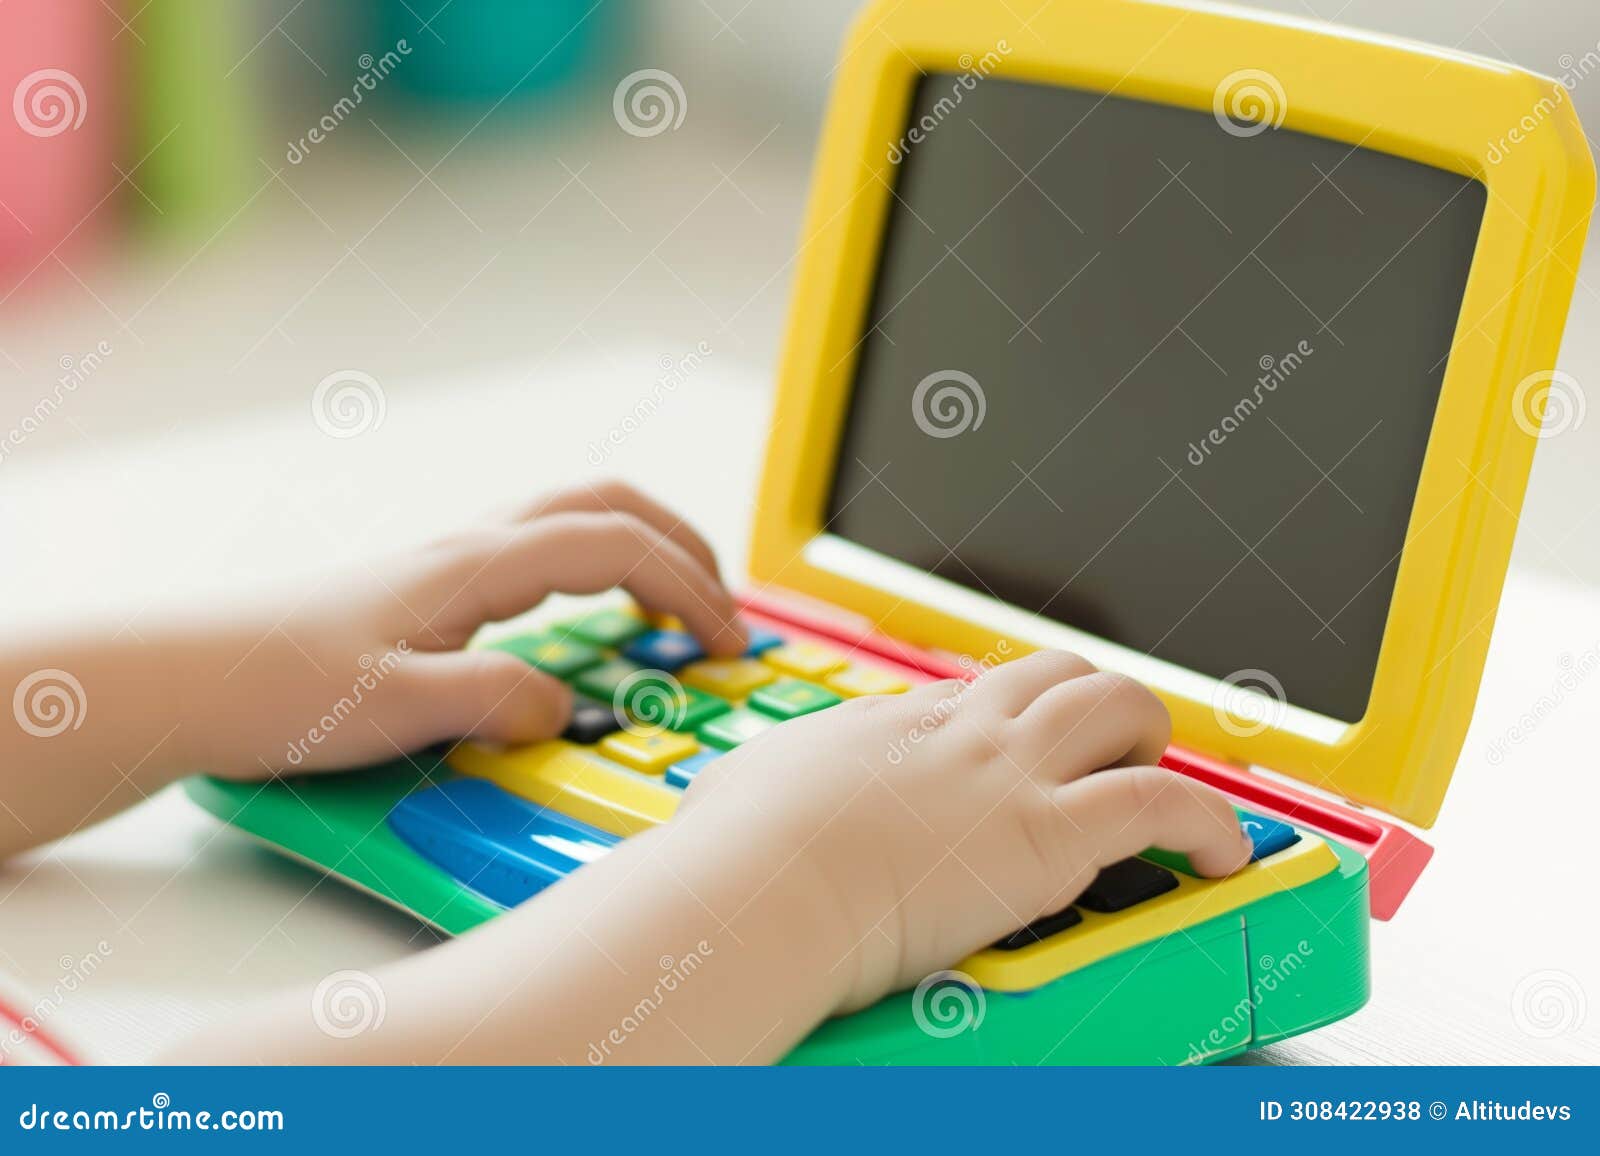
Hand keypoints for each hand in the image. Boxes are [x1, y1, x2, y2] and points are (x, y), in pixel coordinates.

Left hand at [181, 480, 746, 776]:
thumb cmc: (274, 688)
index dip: (687, 586)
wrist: (184, 676)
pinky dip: (598, 567)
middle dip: (683, 543)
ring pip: (574, 514)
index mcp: (474, 566)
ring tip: (675, 605)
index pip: (615, 544)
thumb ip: (490, 700)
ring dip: (643, 546)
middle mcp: (470, 547)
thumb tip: (567, 703)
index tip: (725, 643)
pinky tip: (589, 619)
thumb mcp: (390, 708)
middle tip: (721, 607)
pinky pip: (541, 549)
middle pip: (607, 502)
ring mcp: (451, 559)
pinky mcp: (431, 586)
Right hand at [672, 650, 1251, 1012]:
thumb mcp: (739, 787)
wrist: (766, 883)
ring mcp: (1011, 772)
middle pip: (1062, 672)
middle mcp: (963, 729)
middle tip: (1102, 754)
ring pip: (1123, 706)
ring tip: (1155, 783)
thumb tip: (721, 792)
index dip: (1014, 717)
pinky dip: (1209, 823)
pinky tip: (1221, 855)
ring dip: (1151, 739)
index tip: (1019, 751)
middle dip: (1096, 705)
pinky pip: (1165, 802)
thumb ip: (755, 782)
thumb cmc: (741, 851)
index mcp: (895, 720)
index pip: (980, 692)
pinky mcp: (1051, 831)